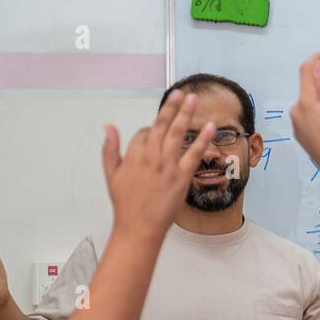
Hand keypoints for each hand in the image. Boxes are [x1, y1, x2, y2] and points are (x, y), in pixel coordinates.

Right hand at [102, 90, 213, 237]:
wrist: (139, 227)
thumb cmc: (125, 204)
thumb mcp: (111, 174)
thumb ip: (110, 149)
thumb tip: (108, 127)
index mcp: (133, 154)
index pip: (144, 132)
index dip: (149, 133)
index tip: (152, 137)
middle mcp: (151, 156)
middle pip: (162, 125)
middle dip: (172, 107)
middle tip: (181, 92)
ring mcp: (167, 165)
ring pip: (177, 134)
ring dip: (186, 114)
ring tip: (194, 99)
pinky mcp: (182, 177)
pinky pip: (194, 153)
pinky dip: (202, 139)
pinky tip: (210, 126)